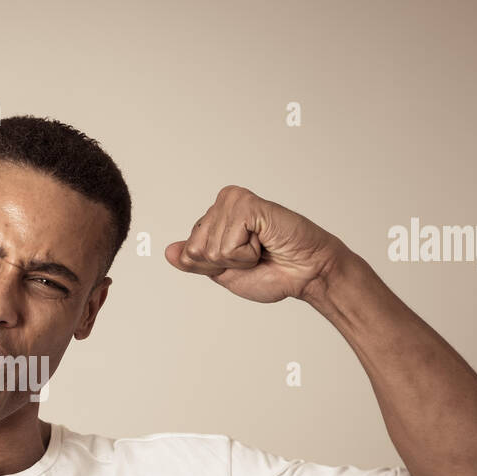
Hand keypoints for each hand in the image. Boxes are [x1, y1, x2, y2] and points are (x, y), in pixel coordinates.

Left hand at [164, 185, 349, 302]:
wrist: (307, 274)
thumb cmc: (273, 272)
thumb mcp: (223, 273)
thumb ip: (195, 262)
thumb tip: (169, 252)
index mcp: (214, 218)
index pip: (188, 253)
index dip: (214, 268)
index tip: (242, 262)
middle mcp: (222, 204)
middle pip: (195, 250)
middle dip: (224, 263)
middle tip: (255, 255)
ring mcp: (234, 201)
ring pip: (210, 248)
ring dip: (239, 259)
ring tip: (262, 247)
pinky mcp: (247, 204)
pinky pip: (227, 244)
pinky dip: (248, 253)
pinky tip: (266, 240)